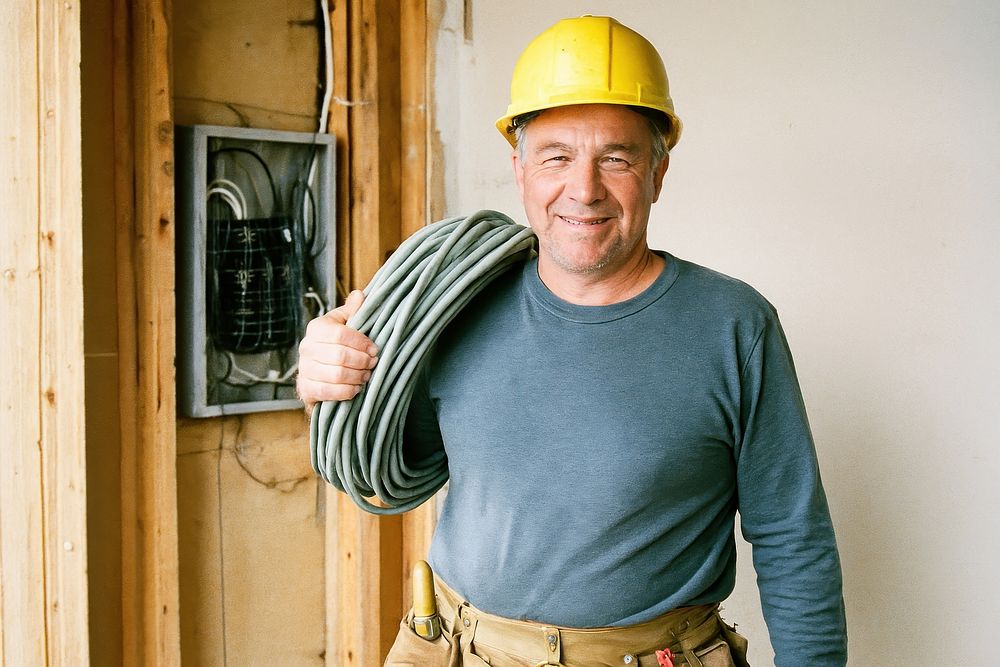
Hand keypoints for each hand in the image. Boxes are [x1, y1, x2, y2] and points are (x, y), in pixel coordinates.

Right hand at [296, 290, 378, 413]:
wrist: (319, 371)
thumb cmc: (337, 344)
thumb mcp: (345, 324)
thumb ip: (354, 311)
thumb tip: (359, 295)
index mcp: (317, 327)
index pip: (340, 334)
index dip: (361, 343)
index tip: (374, 349)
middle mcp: (306, 347)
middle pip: (340, 355)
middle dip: (362, 361)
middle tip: (373, 364)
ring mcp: (304, 368)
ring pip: (336, 374)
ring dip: (357, 376)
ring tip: (366, 376)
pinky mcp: (305, 388)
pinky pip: (328, 392)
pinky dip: (346, 391)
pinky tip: (356, 388)